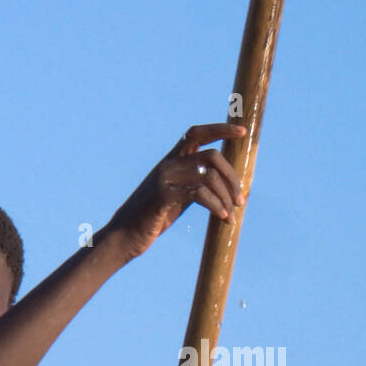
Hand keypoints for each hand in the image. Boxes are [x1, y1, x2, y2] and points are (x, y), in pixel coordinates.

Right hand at [104, 123, 246, 261]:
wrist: (123, 235)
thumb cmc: (152, 218)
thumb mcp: (176, 196)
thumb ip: (193, 185)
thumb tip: (224, 186)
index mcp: (171, 161)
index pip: (197, 134)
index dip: (220, 129)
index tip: (242, 132)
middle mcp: (168, 164)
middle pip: (211, 156)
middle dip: (232, 177)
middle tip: (240, 200)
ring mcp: (164, 178)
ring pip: (209, 175)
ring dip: (226, 197)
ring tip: (231, 215)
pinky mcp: (163, 195)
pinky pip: (200, 193)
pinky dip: (216, 205)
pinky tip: (222, 218)